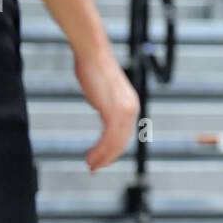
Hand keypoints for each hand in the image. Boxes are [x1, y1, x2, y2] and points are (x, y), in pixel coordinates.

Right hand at [74, 47, 138, 171]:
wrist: (93, 54)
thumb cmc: (94, 68)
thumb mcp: (104, 91)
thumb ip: (106, 104)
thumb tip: (104, 110)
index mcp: (130, 105)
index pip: (126, 134)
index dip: (114, 149)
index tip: (103, 158)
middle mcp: (131, 110)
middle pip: (123, 142)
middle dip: (109, 158)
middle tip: (95, 168)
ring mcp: (124, 111)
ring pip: (116, 144)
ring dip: (102, 157)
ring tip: (90, 165)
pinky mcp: (113, 111)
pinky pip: (108, 139)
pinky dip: (100, 151)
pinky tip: (90, 156)